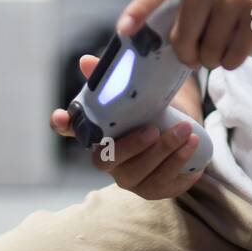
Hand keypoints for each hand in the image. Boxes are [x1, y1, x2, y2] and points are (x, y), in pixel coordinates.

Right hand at [50, 54, 204, 199]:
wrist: (186, 132)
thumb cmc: (154, 112)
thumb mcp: (140, 94)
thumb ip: (115, 79)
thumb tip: (86, 61)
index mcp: (99, 134)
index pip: (73, 128)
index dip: (63, 124)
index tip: (59, 116)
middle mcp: (108, 160)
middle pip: (106, 160)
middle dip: (131, 146)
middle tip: (153, 129)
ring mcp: (130, 178)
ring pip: (139, 172)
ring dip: (163, 151)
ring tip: (185, 130)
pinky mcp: (154, 189)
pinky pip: (163, 181)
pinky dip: (179, 162)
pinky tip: (192, 144)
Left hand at [115, 0, 251, 70]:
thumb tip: (167, 33)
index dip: (138, 11)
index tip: (124, 30)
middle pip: (184, 37)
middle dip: (188, 54)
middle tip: (195, 56)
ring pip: (210, 51)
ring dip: (212, 61)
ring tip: (217, 53)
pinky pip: (236, 54)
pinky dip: (231, 63)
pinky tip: (231, 58)